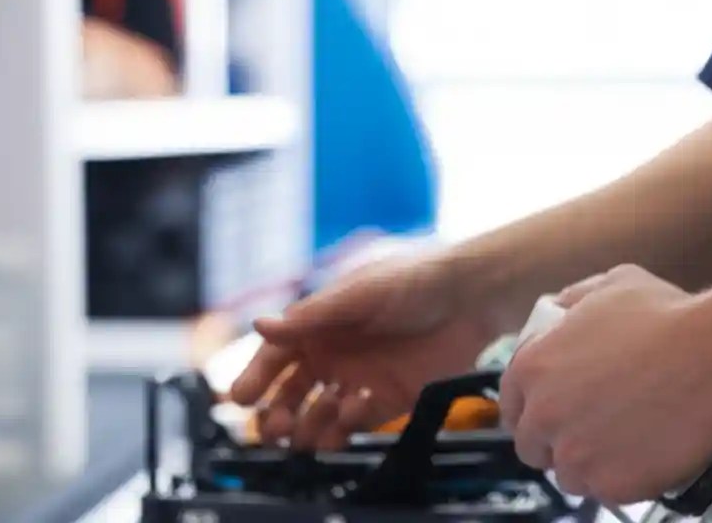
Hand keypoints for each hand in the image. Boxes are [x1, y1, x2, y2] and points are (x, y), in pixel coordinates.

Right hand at [229, 255, 497, 449]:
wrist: (471, 296)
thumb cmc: (414, 280)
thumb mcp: (359, 293)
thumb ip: (312, 315)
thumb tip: (259, 324)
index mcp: (321, 323)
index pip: (276, 354)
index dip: (256, 376)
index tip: (240, 399)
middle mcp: (336, 352)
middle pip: (292, 391)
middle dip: (277, 411)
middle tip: (271, 427)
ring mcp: (362, 376)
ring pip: (320, 412)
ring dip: (307, 425)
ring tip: (304, 432)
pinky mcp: (391, 397)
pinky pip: (359, 420)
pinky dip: (348, 424)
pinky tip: (349, 415)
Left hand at [501, 265, 711, 504]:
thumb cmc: (670, 317)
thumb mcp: (611, 284)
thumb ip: (574, 301)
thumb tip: (561, 310)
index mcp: (533, 366)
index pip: (511, 402)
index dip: (532, 407)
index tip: (551, 411)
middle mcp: (545, 414)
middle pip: (532, 446)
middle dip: (555, 441)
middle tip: (589, 430)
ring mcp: (576, 454)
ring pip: (569, 474)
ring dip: (589, 462)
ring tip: (625, 441)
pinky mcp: (610, 484)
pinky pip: (606, 491)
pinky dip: (623, 478)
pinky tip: (645, 453)